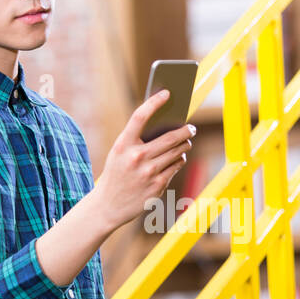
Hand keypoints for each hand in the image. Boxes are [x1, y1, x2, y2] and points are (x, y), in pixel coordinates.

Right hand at [91, 89, 195, 232]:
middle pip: (169, 137)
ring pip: (177, 152)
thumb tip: (166, 125)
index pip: (139, 116)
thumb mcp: (119, 153)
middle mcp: (136, 157)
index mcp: (123, 144)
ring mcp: (148, 172)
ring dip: (184, 145)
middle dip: (185, 130)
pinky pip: (176, 167)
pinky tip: (179, 158)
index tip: (167, 92)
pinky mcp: (157, 185)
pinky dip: (179, 160)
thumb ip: (137, 140)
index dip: (154, 102)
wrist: (108, 205)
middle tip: (191, 127)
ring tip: (186, 141)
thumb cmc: (116, 174)